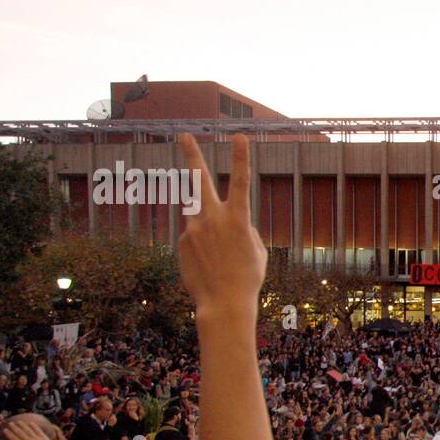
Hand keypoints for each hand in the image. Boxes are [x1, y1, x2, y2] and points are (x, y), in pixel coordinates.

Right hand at [2, 418, 57, 439]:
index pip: (14, 439)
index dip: (8, 434)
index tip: (5, 429)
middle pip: (20, 433)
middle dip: (14, 427)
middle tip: (10, 423)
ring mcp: (36, 439)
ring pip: (28, 430)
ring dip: (22, 425)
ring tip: (18, 422)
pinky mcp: (43, 437)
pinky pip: (37, 430)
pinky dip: (33, 426)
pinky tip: (30, 422)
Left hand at [176, 134, 266, 316]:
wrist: (223, 304)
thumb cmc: (248, 278)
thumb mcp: (257, 250)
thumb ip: (244, 228)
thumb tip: (228, 219)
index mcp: (238, 220)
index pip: (241, 182)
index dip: (241, 157)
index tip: (240, 136)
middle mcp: (213, 219)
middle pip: (199, 179)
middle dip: (192, 155)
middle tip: (183, 136)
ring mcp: (193, 229)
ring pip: (199, 216)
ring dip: (207, 227)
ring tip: (218, 252)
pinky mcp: (181, 242)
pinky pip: (194, 237)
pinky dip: (202, 248)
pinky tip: (209, 266)